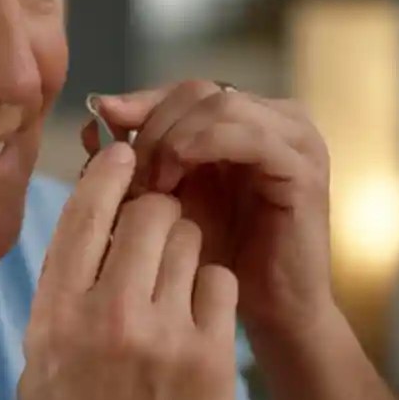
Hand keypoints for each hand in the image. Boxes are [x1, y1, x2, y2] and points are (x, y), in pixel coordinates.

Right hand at [19, 143, 237, 399]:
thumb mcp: (41, 357)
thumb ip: (58, 292)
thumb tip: (84, 230)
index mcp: (56, 311)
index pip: (84, 215)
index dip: (107, 173)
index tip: (122, 152)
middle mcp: (107, 314)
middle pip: (147, 214)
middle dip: (154, 209)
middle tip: (154, 226)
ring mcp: (163, 334)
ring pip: (188, 239)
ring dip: (183, 246)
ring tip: (173, 276)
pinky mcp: (210, 356)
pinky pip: (218, 281)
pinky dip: (210, 286)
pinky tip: (197, 310)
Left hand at [85, 80, 334, 338]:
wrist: (267, 309)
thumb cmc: (213, 256)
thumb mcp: (164, 194)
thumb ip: (135, 153)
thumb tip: (96, 114)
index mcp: (245, 119)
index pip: (183, 90)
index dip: (141, 101)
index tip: (102, 118)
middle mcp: (276, 118)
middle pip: (198, 91)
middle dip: (153, 124)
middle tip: (126, 168)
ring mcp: (295, 139)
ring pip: (219, 104)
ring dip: (171, 137)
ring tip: (148, 180)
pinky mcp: (302, 167)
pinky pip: (247, 135)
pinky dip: (199, 147)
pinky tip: (171, 179)